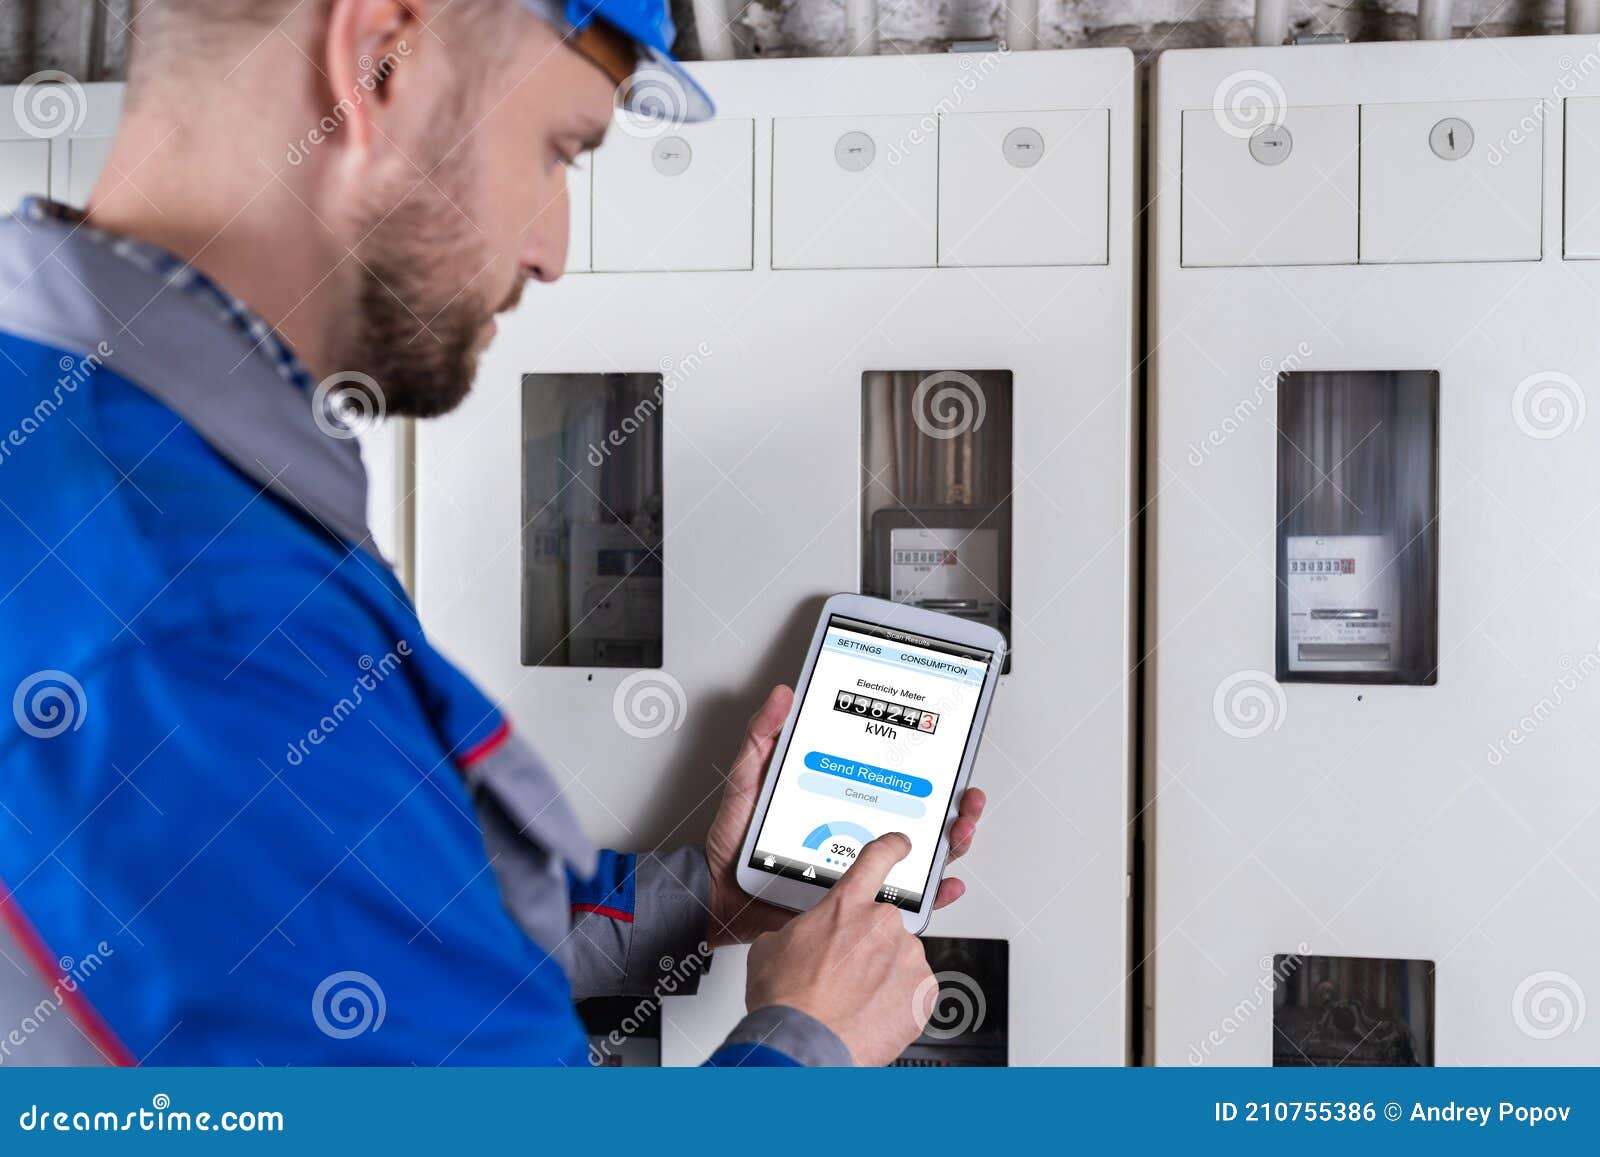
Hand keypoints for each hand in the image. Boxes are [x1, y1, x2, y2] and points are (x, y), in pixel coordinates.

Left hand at [703, 684, 986, 946]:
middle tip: (966, 799)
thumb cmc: (734, 839)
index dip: (928, 766)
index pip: (894, 777)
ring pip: (921, 854)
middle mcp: (858, 828)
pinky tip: (944, 884)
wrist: (719, 894)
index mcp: (841, 795)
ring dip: (952, 843)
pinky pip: (903, 898)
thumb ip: (764, 736)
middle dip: (956, 805)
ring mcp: (860, 864)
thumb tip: (783, 695)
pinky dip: (931, 894)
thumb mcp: (749, 778)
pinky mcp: (856, 899)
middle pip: (921, 814)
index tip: (948, 753)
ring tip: (960, 832)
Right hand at [744, 833, 933, 1065]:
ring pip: (900, 959)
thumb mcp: (770, 947)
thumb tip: (799, 939)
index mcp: (846, 905)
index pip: (877, 858)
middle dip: (868, 947)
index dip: (892, 847)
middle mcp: (883, 923)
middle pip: (884, 925)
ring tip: (853, 1001)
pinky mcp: (924, 991)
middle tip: (844, 975)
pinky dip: (898, 1002)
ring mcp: (908, 957)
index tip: (901, 844)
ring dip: (883, 976)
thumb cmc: (787, 1000)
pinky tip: (871, 1015)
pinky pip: (915, 990)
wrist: (804, 1045)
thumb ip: (798, 930)